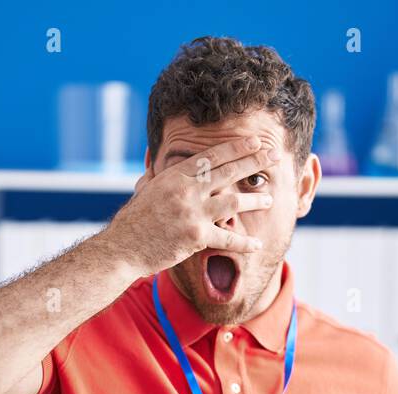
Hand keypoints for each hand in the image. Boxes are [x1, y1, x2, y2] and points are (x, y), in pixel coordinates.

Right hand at [103, 137, 276, 276]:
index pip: (213, 156)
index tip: (255, 141)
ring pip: (233, 201)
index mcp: (176, 175)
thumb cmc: (133, 221)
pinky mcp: (196, 237)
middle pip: (229, 171)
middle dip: (255, 161)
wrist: (123, 248)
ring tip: (270, 199)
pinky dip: (244, 243)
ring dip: (255, 200)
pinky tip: (257, 244)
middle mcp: (187, 190)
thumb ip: (154, 176)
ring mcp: (193, 213)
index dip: (237, 147)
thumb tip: (153, 163)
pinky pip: (227, 238)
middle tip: (275, 156)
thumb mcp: (143, 190)